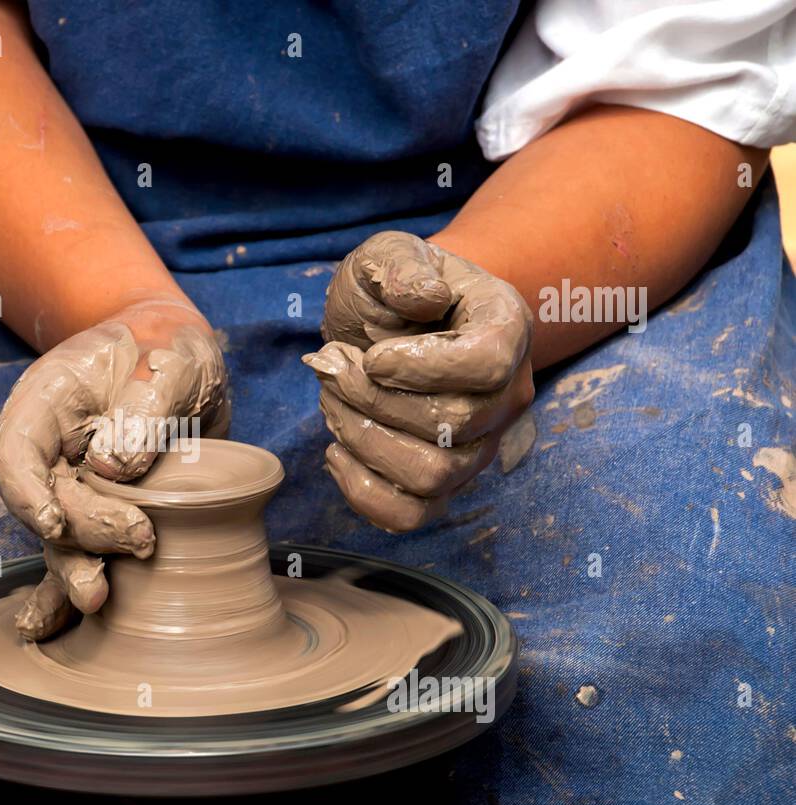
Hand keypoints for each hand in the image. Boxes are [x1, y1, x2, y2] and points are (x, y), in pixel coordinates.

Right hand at [0, 299, 229, 638]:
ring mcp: (76, 488)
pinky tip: (50, 627)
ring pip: (60, 541)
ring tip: (97, 601)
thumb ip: (145, 404)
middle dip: (83, 533)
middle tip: (140, 539)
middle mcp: (50, 453)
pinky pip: (81, 555)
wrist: (180, 358)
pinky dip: (67, 593)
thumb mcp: (170, 359)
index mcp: (46, 405)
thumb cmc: (168, 347)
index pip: (14, 453)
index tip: (55, 521)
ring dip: (75, 573)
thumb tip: (112, 466)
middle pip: (46, 505)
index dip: (28, 493)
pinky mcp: (105, 514)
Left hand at [303, 231, 533, 531]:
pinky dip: (363, 492)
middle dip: (371, 398)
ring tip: (334, 400)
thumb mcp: (387, 254)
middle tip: (333, 366)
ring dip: (362, 439)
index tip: (372, 355)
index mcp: (505, 327)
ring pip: (431, 475)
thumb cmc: (393, 289)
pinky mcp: (443, 482)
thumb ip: (401, 265)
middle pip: (450, 424)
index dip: (420, 367)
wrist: (387, 325)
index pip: (486, 364)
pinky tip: (336, 452)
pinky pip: (412, 515)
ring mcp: (479, 446)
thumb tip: (424, 299)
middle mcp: (507, 395)